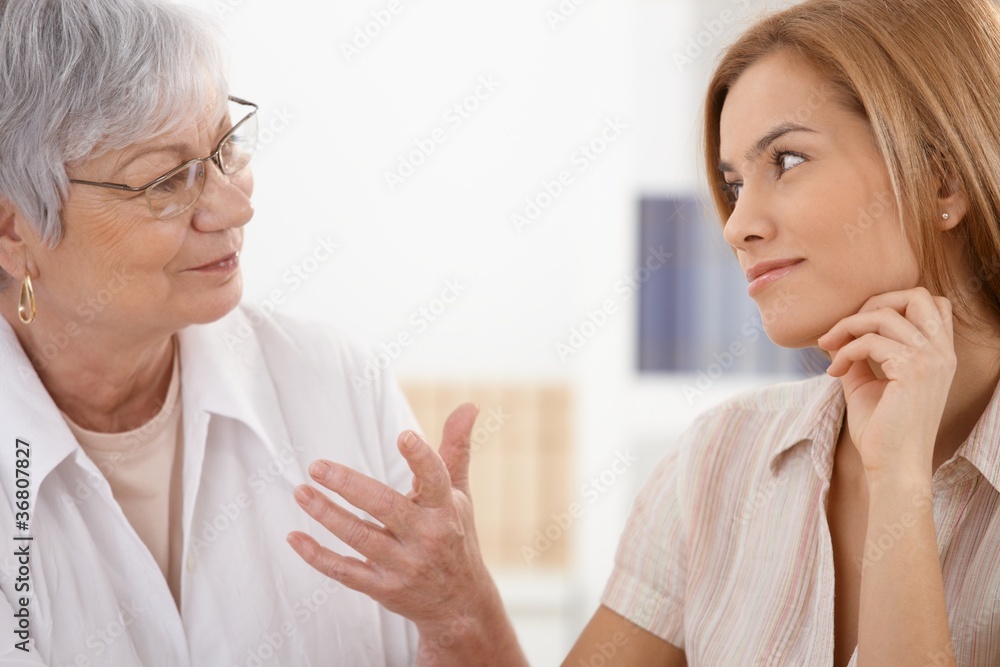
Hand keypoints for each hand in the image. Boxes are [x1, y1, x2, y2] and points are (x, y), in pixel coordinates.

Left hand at [286, 404, 523, 664]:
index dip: (421, 458)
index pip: (434, 480)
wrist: (460, 604)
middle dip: (349, 486)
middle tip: (317, 466)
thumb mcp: (459, 494)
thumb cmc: (455, 536)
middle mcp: (426, 538)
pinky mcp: (383, 589)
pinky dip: (317, 556)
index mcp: (445, 510)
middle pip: (385, 507)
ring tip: (301, 491)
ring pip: (359, 538)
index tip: (403, 436)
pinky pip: (345, 572)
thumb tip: (469, 404)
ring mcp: (403, 566)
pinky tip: (294, 536)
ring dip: (326, 514)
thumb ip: (455, 448)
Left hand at [817, 287, 956, 481]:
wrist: (893, 467)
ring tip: (828, 348)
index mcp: (939, 354)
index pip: (929, 303)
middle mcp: (942, 352)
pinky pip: (870, 341)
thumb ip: (856, 356)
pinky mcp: (913, 370)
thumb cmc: (882, 432)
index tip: (855, 328)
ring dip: (847, 327)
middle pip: (916, 295)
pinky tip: (834, 372)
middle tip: (843, 329)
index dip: (889, 303)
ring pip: (884, 315)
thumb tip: (833, 334)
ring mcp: (931, 359)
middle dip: (872, 302)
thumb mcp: (866, 385)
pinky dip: (845, 351)